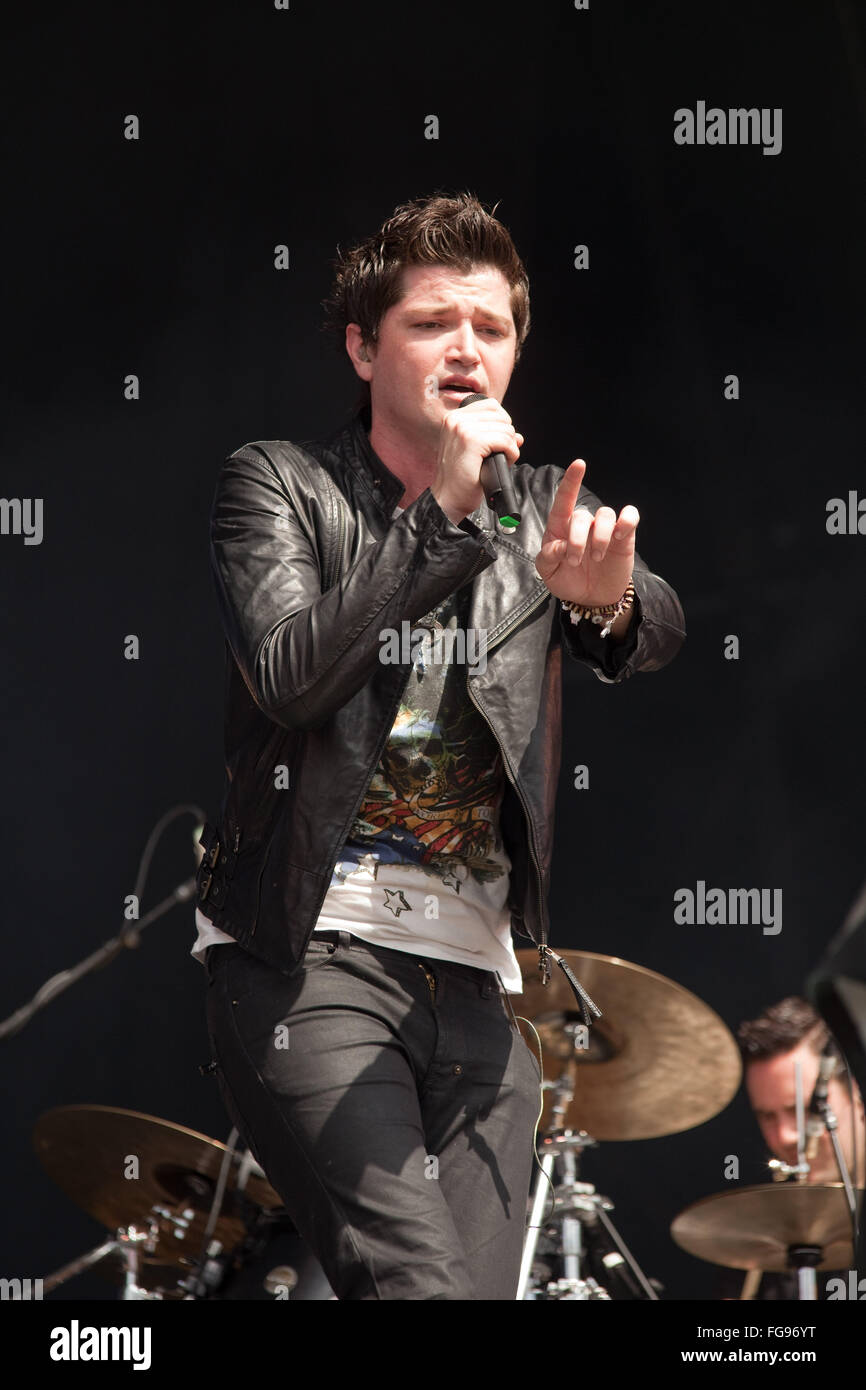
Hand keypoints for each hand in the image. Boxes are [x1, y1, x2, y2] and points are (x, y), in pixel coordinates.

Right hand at [431, 397, 522, 523]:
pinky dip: (511, 453)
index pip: (491, 406)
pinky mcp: (472, 441)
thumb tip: (518, 436)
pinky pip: (505, 441)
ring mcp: (463, 429)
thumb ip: (495, 437)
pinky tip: (504, 462)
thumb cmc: (460, 479)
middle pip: (501, 416)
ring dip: (510, 446)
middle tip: (499, 454)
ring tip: (499, 460)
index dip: (501, 424)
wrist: (449, 499)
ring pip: (506, 429)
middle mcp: (456, 420)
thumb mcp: (476, 452)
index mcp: (454, 418)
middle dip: (507, 436)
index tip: (496, 442)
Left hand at [535, 459, 638, 605]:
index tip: (579, 464)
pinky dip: (627, 521)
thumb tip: (560, 546)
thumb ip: (547, 557)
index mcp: (561, 528)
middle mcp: (583, 525)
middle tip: (574, 561)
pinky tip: (619, 534)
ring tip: (596, 557)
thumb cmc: (568, 581)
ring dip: (599, 537)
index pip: (564, 500)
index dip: (571, 481)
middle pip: (581, 515)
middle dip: (576, 539)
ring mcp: (604, 529)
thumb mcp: (548, 573)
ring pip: (605, 514)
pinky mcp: (623, 537)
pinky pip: (629, 517)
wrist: (591, 598)